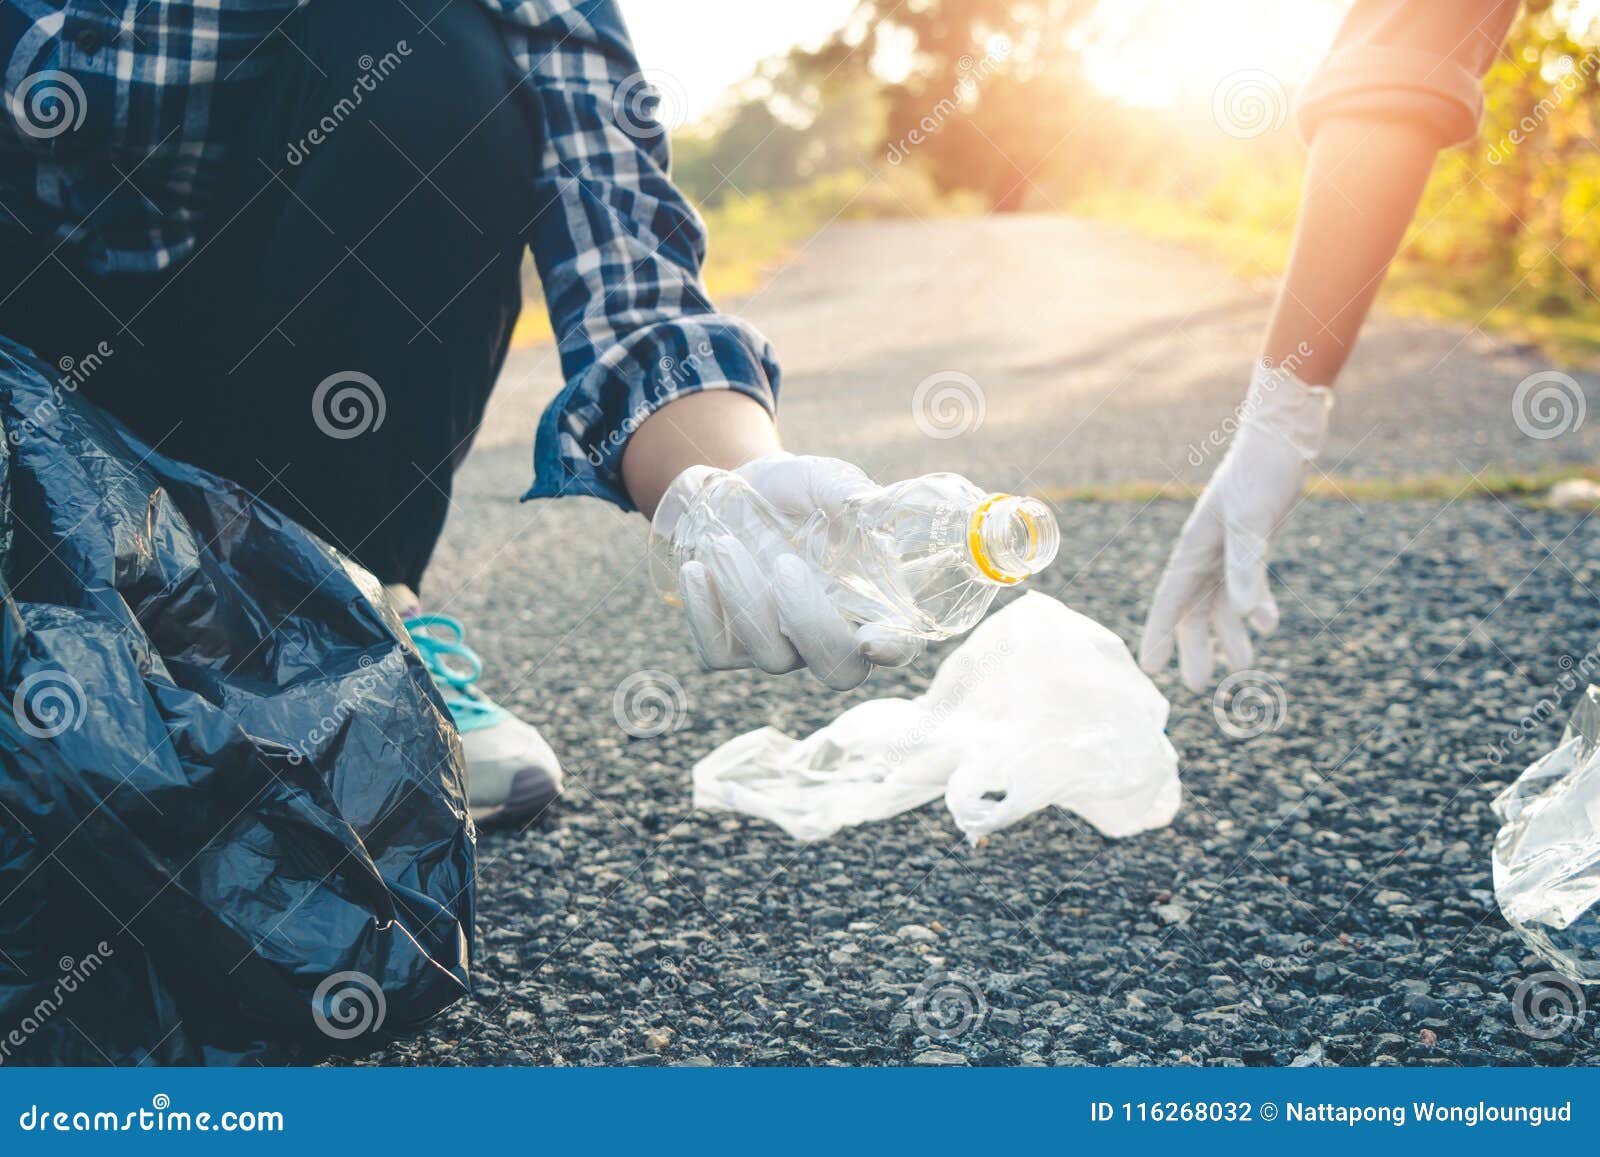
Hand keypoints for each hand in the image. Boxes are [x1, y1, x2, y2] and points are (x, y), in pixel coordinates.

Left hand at [655, 453, 922, 689]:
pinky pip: (717, 654)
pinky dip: (704, 613)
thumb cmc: (797, 488)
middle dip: (811, 624)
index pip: (899, 642)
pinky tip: (697, 568)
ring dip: (746, 600)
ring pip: (772, 658)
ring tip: (722, 542)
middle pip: (838, 671)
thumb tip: (872, 508)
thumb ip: (852, 495)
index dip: (893, 648)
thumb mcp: (826, 480)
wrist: (735, 489)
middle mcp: (832, 635)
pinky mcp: (732, 646)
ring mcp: (782, 646)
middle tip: (784, 563)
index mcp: (872, 599)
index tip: (873, 639)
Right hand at [1140, 365, 1332, 691]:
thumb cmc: (1262, 471)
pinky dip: (1256, 605)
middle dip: (1195, 647)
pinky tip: (1269, 624)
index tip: (1151, 669)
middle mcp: (1208, 552)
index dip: (1158, 634)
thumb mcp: (1255, 519)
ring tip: (1244, 666)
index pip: (1170, 600)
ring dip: (1231, 633)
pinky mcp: (1255, 544)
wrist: (1285, 436)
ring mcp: (1231, 549)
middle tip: (1199, 687)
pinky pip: (1249, 585)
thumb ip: (1249, 567)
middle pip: (1194, 609)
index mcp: (1196, 547)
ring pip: (1223, 602)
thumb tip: (1248, 616)